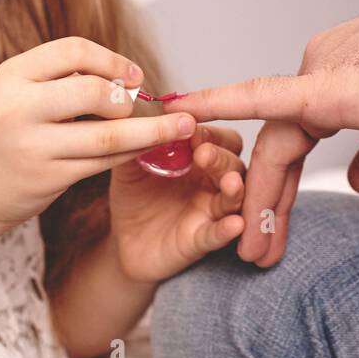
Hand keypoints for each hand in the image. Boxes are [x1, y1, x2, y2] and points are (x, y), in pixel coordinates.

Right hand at [0, 37, 196, 240]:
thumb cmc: (4, 134)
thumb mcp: (17, 93)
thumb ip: (62, 80)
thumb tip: (127, 78)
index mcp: (12, 75)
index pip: (72, 51)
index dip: (111, 60)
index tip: (134, 75)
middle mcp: (19, 108)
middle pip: (93, 91)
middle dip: (125, 97)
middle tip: (134, 105)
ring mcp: (33, 146)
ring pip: (107, 135)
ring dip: (151, 131)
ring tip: (183, 126)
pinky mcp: (49, 178)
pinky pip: (104, 163)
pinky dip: (132, 153)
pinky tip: (149, 148)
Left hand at [110, 125, 246, 282]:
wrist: (123, 241)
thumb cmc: (134, 197)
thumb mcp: (129, 166)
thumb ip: (136, 143)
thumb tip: (139, 116)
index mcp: (198, 157)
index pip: (218, 138)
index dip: (209, 131)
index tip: (192, 124)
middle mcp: (211, 181)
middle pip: (231, 163)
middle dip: (220, 157)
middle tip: (203, 152)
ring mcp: (209, 210)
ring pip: (233, 197)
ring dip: (235, 188)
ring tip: (231, 182)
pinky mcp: (200, 239)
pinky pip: (218, 233)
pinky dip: (227, 229)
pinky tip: (234, 224)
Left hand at [164, 0, 358, 265]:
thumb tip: (354, 185)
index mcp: (343, 80)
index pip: (298, 140)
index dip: (282, 186)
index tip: (273, 227)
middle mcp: (321, 70)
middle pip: (280, 147)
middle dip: (265, 201)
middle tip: (254, 250)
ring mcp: (318, 73)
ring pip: (274, 144)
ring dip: (259, 198)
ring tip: (252, 247)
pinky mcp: (323, 84)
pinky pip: (261, 100)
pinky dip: (219, 103)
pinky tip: (182, 110)